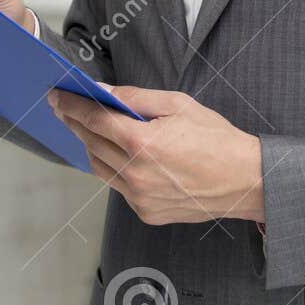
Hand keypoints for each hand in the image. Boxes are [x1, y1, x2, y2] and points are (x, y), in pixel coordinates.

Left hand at [49, 86, 264, 225]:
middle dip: (75, 124)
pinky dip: (115, 169)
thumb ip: (135, 97)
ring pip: (100, 168)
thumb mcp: (178, 104)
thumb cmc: (217, 139)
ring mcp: (140, 197)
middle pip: (91, 143)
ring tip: (89, 130)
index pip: (93, 120)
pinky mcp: (147, 213)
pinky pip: (119, 187)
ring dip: (92, 147)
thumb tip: (103, 91)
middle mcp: (137, 174)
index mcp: (143, 143)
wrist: (247, 181)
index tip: (57, 97)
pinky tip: (120, 155)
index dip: (71, 106)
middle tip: (64, 109)